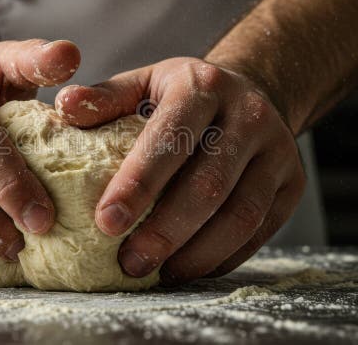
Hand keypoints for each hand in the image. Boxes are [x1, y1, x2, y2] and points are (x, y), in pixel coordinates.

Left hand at [55, 57, 304, 283]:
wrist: (251, 94)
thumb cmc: (181, 97)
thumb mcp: (143, 84)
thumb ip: (105, 99)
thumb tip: (64, 107)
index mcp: (204, 85)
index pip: (171, 138)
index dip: (138, 183)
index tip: (105, 222)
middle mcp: (249, 114)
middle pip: (209, 184)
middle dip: (165, 231)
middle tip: (129, 262)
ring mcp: (279, 151)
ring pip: (241, 215)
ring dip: (196, 254)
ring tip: (158, 274)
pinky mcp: (292, 184)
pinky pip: (259, 231)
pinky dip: (222, 258)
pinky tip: (188, 268)